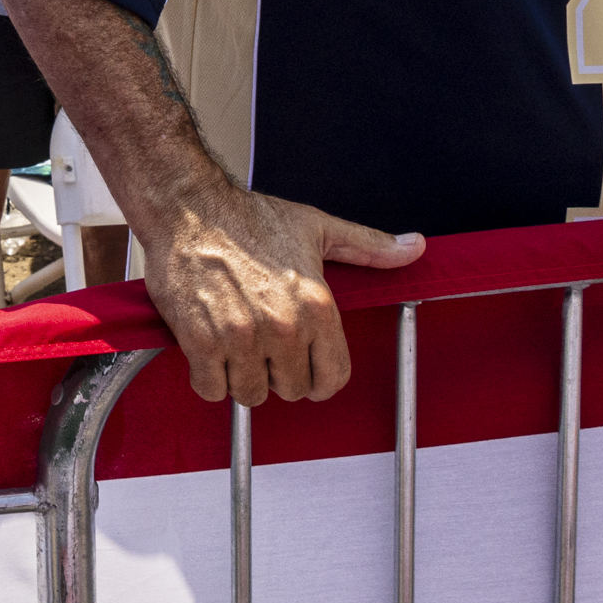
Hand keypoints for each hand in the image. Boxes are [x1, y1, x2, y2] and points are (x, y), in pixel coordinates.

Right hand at [138, 171, 424, 405]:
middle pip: (290, 390)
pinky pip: (211, 389)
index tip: (304, 369)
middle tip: (263, 345)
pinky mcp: (200, 342)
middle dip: (277, 373)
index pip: (332, 379)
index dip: (318, 378)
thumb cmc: (248, 218)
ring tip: (235, 345)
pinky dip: (208, 377)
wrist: (188, 208)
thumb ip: (368, 246)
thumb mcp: (317, 228)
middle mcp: (283, 327)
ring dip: (241, 377)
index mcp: (317, 306)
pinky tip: (209, 349)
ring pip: (250, 394)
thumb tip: (414, 248)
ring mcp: (240, 338)